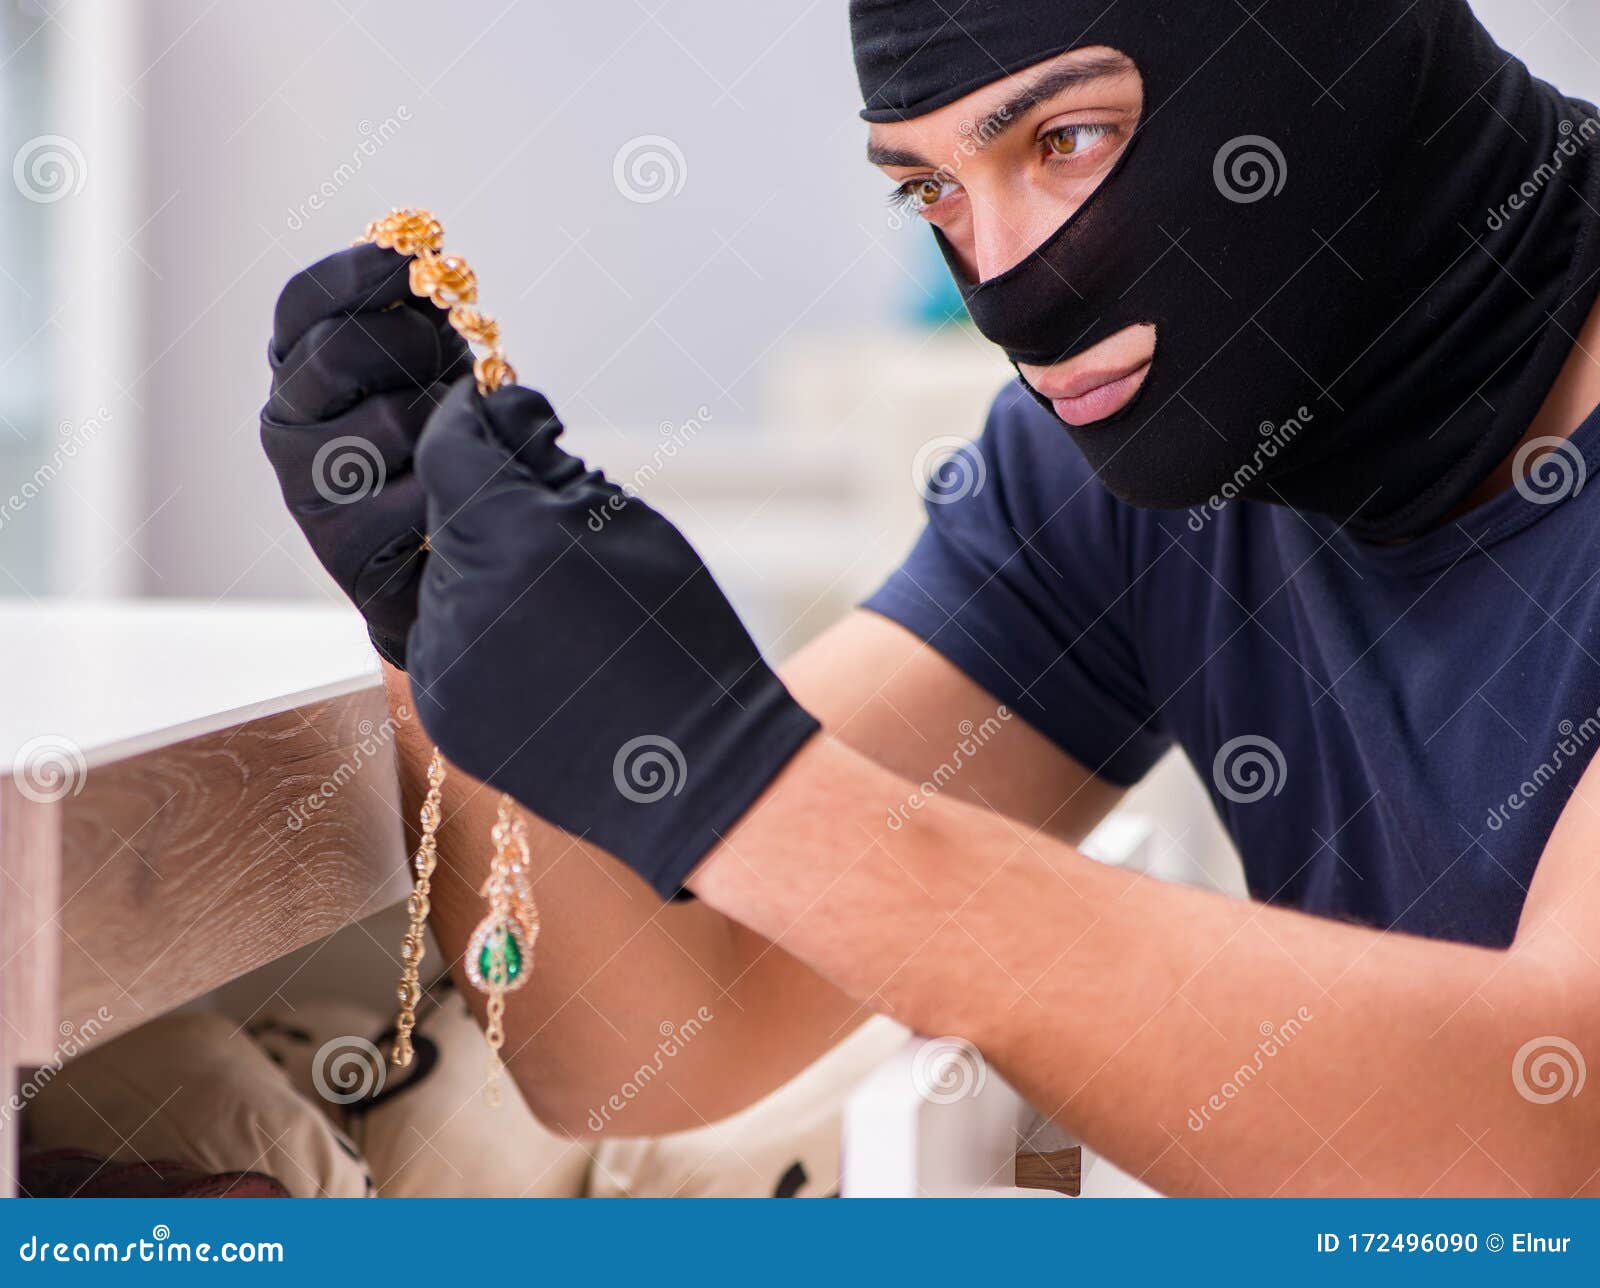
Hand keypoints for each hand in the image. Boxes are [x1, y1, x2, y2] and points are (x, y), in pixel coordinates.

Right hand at [260, 242, 471, 667]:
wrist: (456, 553)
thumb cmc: (443, 443)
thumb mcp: (434, 364)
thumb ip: (418, 311)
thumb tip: (422, 249)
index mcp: (299, 366)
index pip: (303, 303)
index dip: (354, 273)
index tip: (410, 255)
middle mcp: (286, 421)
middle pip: (340, 348)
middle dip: (412, 347)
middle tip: (450, 364)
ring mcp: (305, 486)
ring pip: (387, 420)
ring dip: (442, 425)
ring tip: (454, 444)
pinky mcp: (338, 547)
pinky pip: (413, 492)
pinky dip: (450, 488)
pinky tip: (451, 498)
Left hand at [406, 380, 818, 897]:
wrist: (692, 767)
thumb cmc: (681, 634)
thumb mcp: (630, 525)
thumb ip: (550, 468)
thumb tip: (495, 419)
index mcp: (509, 538)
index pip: (451, 444)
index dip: (471, 416)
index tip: (487, 408)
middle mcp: (456, 599)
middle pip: (443, 513)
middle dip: (485, 502)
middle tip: (545, 516)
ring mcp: (439, 662)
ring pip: (440, 578)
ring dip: (480, 567)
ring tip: (555, 600)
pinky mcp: (438, 709)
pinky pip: (442, 641)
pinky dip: (478, 628)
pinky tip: (540, 646)